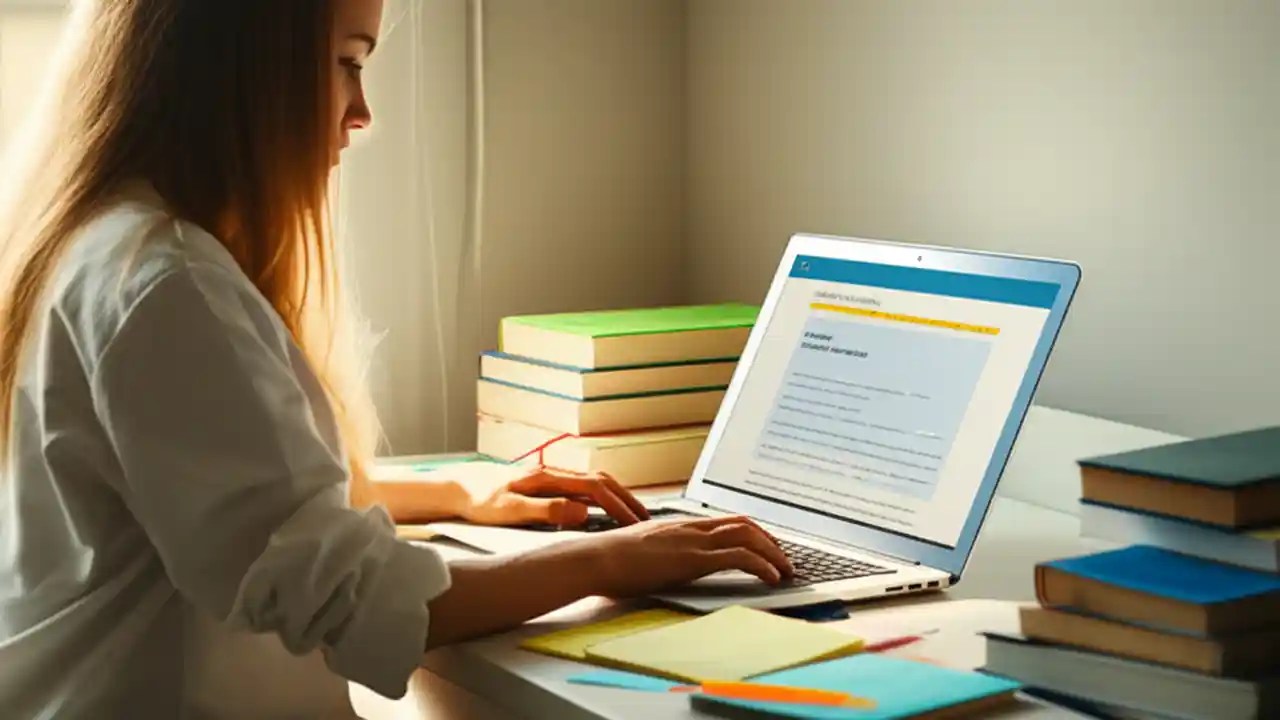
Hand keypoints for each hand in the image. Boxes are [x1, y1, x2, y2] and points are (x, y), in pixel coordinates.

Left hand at [449, 462, 649, 527]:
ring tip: (634, 516)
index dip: (619, 506)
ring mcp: (552, 477)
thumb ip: (547, 510)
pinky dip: (602, 497)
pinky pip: (584, 487)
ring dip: (617, 497)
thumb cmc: (481, 502)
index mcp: (549, 479)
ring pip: (595, 482)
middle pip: (602, 481)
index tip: (635, 525)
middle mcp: (554, 474)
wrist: (459, 488)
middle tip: (646, 520)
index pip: (596, 489)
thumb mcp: (511, 510)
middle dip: (627, 499)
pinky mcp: (547, 483)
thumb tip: (582, 511)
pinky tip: (606, 511)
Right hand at [581, 515, 794, 595]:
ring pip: (748, 535)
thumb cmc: (608, 561)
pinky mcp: (693, 559)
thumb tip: (660, 568)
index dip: (751, 533)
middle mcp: (690, 528)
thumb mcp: (640, 553)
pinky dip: (763, 565)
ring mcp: (693, 541)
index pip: (725, 521)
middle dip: (770, 541)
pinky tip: (772, 578)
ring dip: (774, 553)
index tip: (765, 547)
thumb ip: (658, 555)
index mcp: (679, 526)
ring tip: (786, 571)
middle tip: (784, 560)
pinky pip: (740, 557)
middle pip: (744, 524)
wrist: (594, 559)